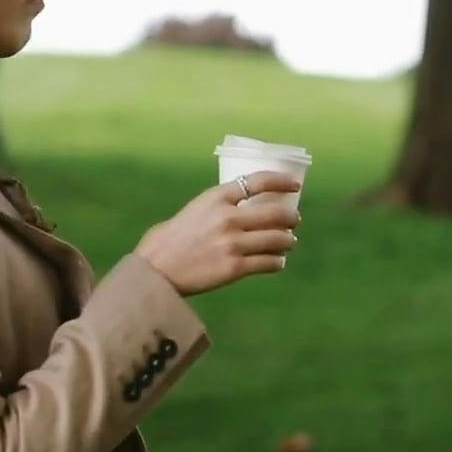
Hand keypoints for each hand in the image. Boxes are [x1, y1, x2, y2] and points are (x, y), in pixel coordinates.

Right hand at [135, 173, 302, 295]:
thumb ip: (220, 206)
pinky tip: (278, 261)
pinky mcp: (234, 268)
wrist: (155, 270)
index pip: (258, 181)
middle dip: (291, 217)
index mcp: (216, 197)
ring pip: (278, 239)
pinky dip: (277, 261)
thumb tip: (247, 207)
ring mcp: (233, 244)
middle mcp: (228, 218)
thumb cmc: (170, 239)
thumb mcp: (195, 209)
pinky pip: (268, 262)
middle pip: (276, 213)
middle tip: (294, 220)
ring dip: (288, 240)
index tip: (295, 185)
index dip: (282, 181)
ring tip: (289, 242)